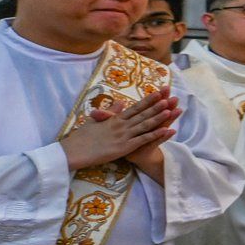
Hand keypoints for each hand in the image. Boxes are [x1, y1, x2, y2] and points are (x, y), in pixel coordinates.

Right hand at [61, 90, 180, 172]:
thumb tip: (120, 101)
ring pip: (145, 125)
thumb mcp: (96, 122)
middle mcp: (121, 125)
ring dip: (159, 117)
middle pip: (143, 114)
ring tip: (172, 110)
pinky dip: (156, 134)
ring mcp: (123, 136)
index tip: (159, 93)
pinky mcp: (124, 147)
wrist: (73, 151)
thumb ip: (110, 112)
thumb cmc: (82, 138)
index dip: (148, 100)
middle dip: (158, 105)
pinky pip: (143, 139)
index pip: (135, 107)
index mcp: (115, 119)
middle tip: (171, 97)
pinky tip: (167, 130)